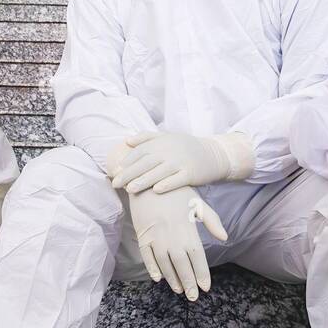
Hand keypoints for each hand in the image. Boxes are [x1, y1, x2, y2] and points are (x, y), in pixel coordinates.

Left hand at [111, 131, 253, 193]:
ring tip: (130, 189)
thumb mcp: (167, 137)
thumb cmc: (185, 147)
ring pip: (159, 172)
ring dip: (144, 180)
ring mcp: (181, 161)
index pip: (140, 152)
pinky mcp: (191, 173)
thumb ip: (146, 137)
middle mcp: (169, 151)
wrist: (212, 153)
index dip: (126, 162)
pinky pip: (178, 179)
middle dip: (129, 173)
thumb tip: (127, 141)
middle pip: (146, 163)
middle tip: (115, 184)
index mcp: (161, 142)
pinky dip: (167, 184)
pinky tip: (156, 190)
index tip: (115, 172)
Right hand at [128, 185, 227, 300]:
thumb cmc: (176, 191)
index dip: (202, 273)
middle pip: (181, 264)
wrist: (147, 180)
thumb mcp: (197, 202)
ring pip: (164, 263)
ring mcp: (155, 236)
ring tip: (179, 289)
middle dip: (188, 282)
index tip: (206, 287)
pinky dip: (152, 268)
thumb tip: (225, 237)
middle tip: (193, 296)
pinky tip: (158, 279)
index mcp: (187, 228)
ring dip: (172, 278)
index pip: (197, 256)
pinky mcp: (142, 235)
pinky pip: (147, 256)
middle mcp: (172, 235)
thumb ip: (212, 220)